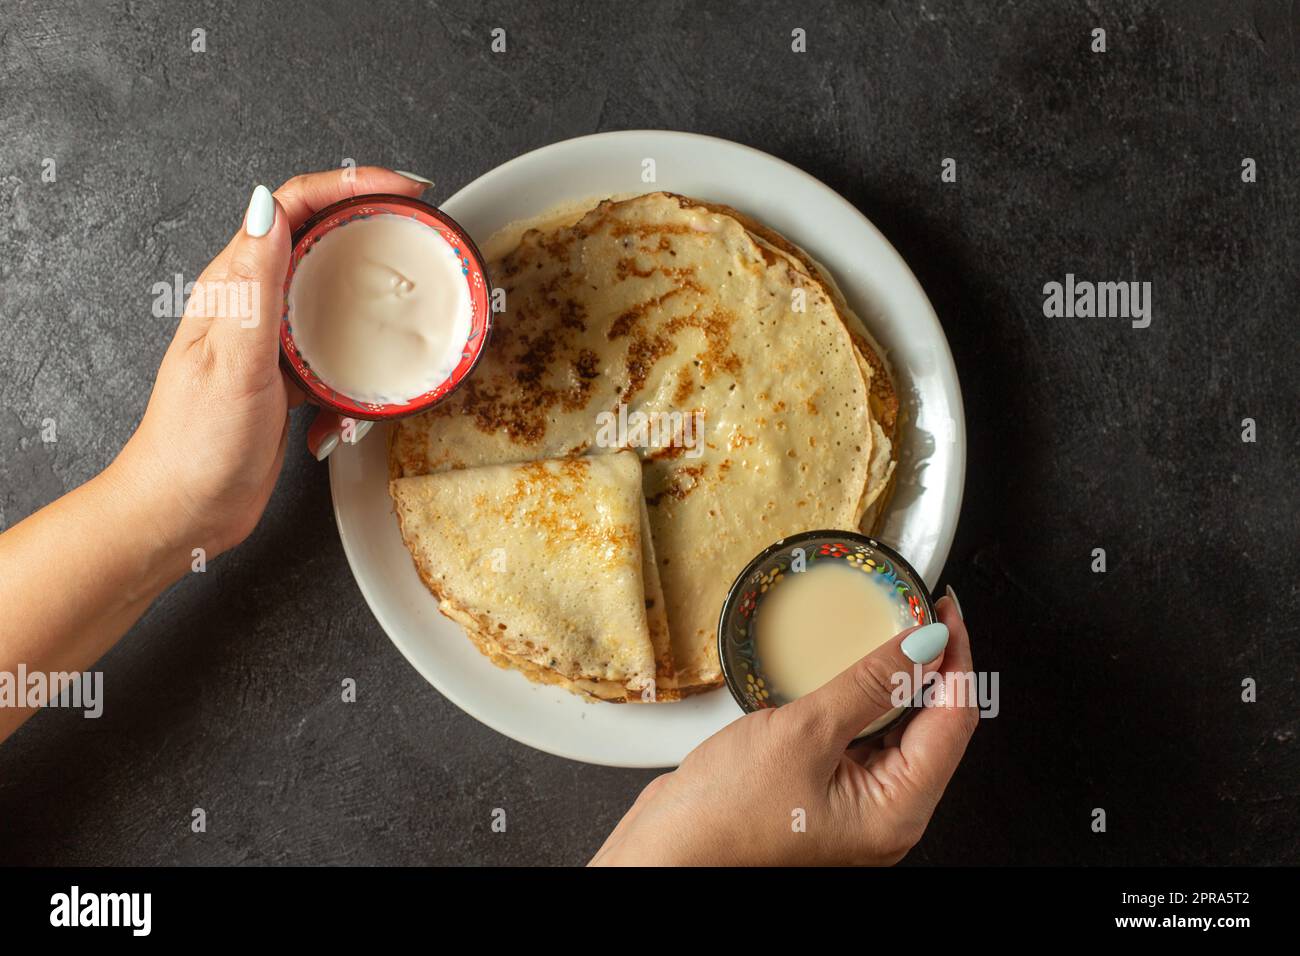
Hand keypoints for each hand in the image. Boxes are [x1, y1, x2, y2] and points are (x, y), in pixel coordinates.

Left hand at [113, 167, 432, 554]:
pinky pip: (337, 362)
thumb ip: (255, 283)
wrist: (183, 511)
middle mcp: (255, 303)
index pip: (294, 204)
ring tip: (396, 337)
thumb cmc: (195, 443)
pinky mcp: (288, 380)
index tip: (403, 189)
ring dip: (368, 324)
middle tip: (420, 234)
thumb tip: (267, 205)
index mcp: (235, 284)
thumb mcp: (233, 357)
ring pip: (336, 304)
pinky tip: (344, 420)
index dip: (350, 184)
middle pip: (322, 242)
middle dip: (372, 234)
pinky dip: (353, 387)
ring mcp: (273, 342)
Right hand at [590, 594, 976, 865]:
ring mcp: (857, 807)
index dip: (956, 660)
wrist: (668, 848)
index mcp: (897, 811)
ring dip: (899, 682)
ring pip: (901, 733)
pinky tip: (854, 673)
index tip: (946, 612)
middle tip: (918, 613)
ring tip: (889, 633)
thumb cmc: (725, 814)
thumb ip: (870, 684)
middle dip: (932, 668)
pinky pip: (865, 742)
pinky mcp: (828, 794)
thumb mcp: (804, 733)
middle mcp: (887, 816)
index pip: (954, 722)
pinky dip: (866, 703)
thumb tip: (924, 644)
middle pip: (935, 728)